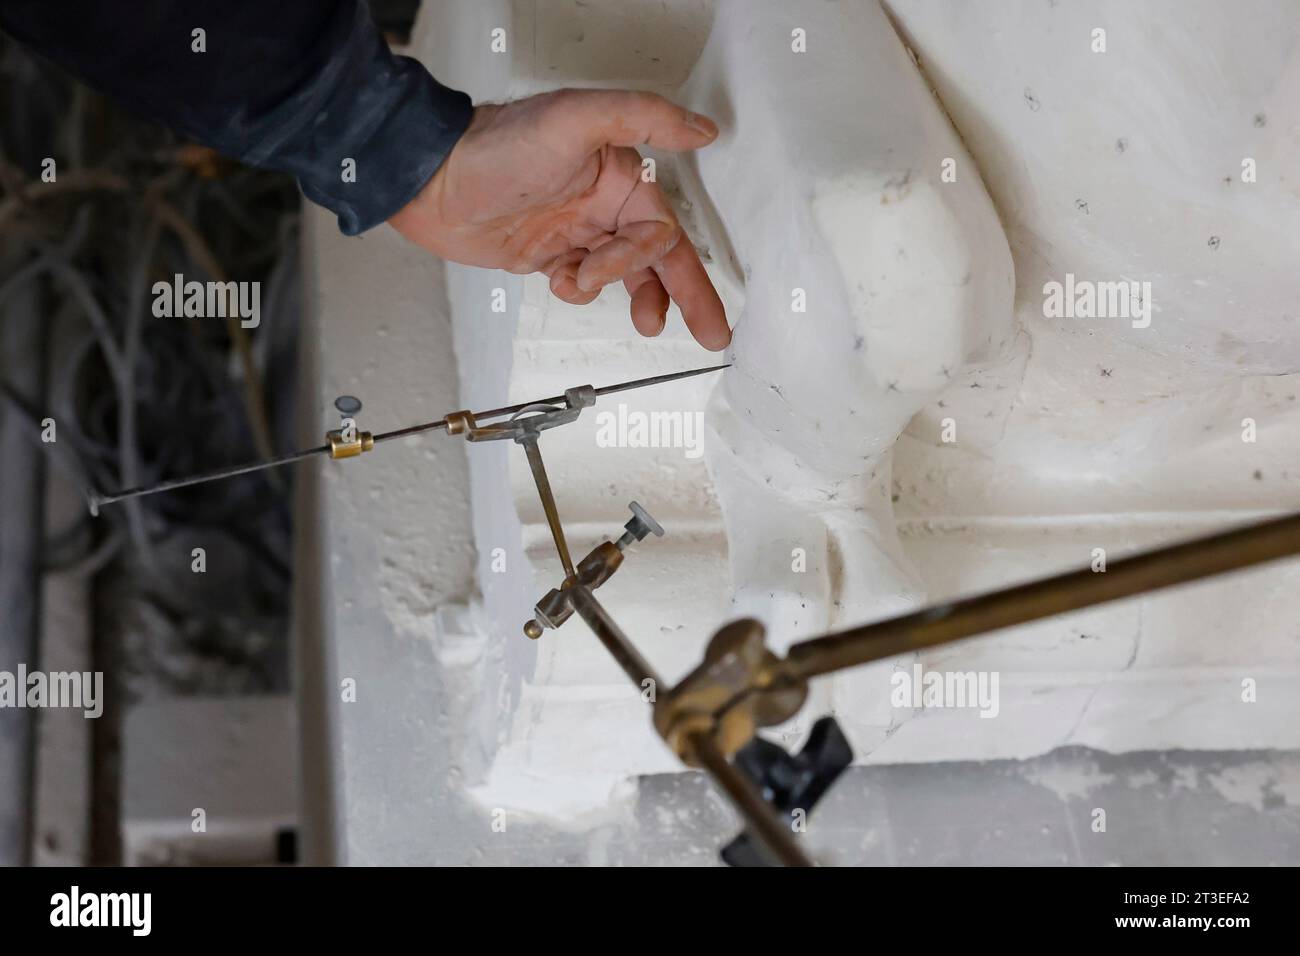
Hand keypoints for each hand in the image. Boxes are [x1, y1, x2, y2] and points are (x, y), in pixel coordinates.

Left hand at [388, 88, 729, 350]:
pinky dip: (581, 291)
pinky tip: (563, 281)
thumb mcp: (576, 118)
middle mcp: (603, 201)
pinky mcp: (549, 253)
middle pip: (660, 257)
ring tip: (645, 322)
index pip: (660, 228)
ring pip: (627, 275)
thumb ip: (643, 117)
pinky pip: (585, 283)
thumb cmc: (496, 145)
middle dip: (689, 295)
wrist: (432, 182)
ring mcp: (577, 230)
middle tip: (711, 333)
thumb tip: (702, 131)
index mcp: (618, 173)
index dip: (662, 263)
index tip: (648, 287)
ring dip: (639, 299)